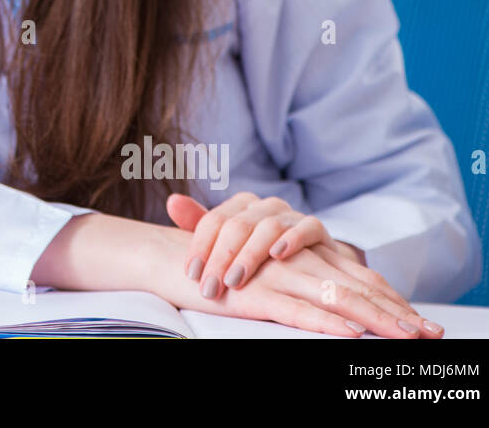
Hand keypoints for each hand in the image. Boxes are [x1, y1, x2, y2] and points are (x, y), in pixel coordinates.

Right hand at [148, 223, 443, 337]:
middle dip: (395, 313)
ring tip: (405, 336)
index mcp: (302, 255)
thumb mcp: (268, 271)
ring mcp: (277, 277)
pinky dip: (325, 323)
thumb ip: (304, 275)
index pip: (356, 275)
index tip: (421, 321)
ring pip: (335, 298)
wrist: (174, 259)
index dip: (389, 298)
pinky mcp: (255, 295)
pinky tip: (350, 334)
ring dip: (374, 319)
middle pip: (356, 288)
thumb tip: (342, 295)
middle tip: (430, 334)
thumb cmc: (223, 267)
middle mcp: (297, 261)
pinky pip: (297, 310)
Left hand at [167, 191, 364, 298]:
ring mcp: (290, 215)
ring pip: (267, 227)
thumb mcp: (229, 243)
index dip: (200, 247)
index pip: (213, 220)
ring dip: (249, 255)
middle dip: (220, 258)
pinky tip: (278, 255)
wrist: (311, 263)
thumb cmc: (261, 255)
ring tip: (234, 280)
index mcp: (239, 207)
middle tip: (209, 288)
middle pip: (236, 226)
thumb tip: (171, 201)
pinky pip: (306, 227)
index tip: (191, 274)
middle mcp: (263, 206)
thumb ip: (199, 222)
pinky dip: (292, 239)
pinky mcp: (316, 228)